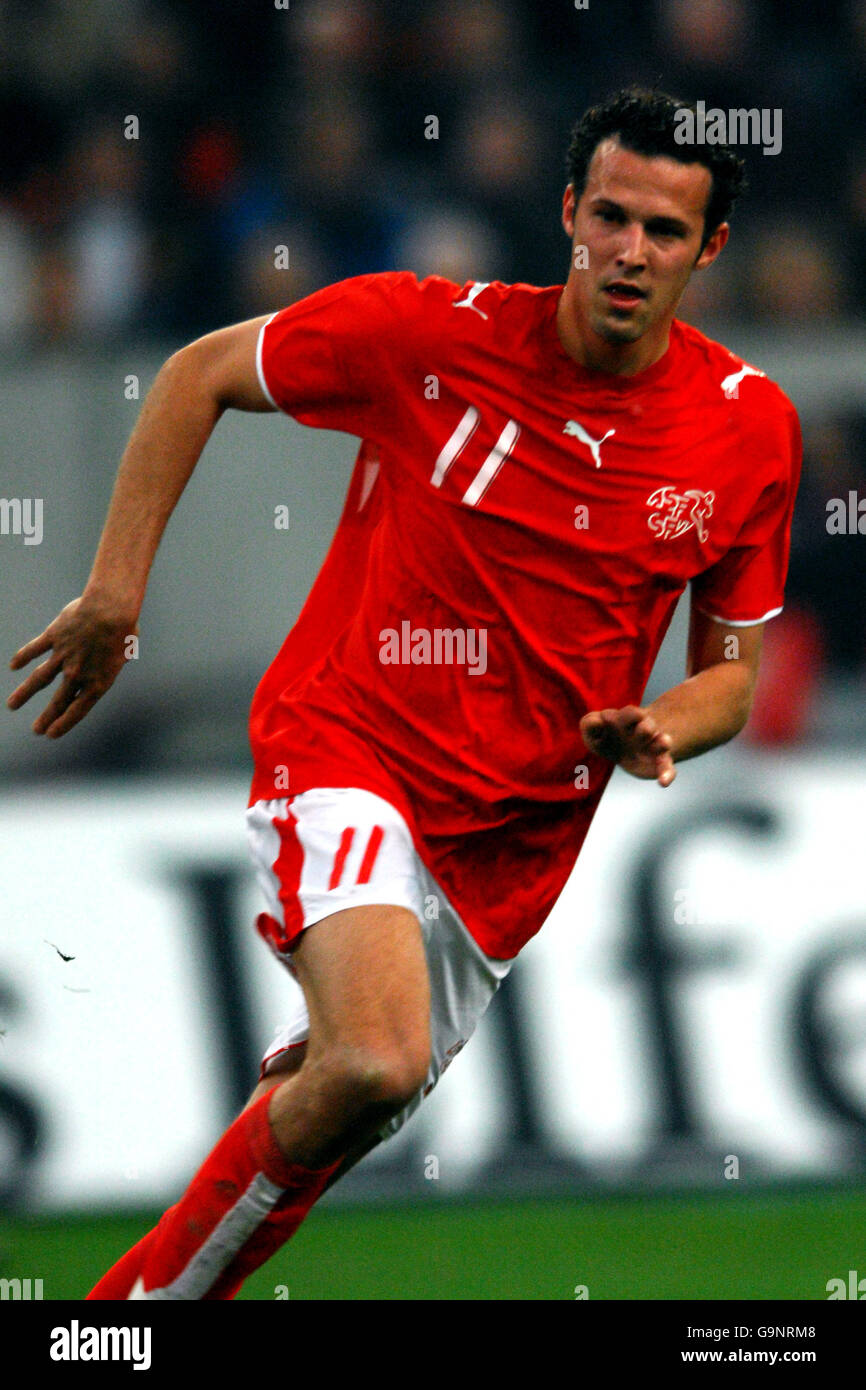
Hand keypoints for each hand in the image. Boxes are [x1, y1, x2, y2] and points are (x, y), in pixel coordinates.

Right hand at [7, 595, 137, 737]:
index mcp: (97, 682)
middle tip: (36, 730)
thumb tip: (119, 658)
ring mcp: (63, 656)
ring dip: (24, 694)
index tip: (51, 734)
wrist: (109, 610)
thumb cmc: (124, 629)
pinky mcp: (53, 637)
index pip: (78, 710)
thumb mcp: (126, 651)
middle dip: (46, 717)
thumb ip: (117, 660)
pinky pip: (34, 649)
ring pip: (38, 680)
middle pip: (58, 701)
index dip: (64, 723)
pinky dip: (23, 657)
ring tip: (12, 705)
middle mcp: (77, 674)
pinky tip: (14, 666)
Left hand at [580, 704, 675, 786]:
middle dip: (646, 728)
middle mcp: (643, 730)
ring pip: (662, 742)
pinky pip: (667, 767)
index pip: (629, 713)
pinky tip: (663, 782)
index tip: (604, 718)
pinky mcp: (660, 762)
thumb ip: (589, 724)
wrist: (630, 751)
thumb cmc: (608, 738)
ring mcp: (653, 746)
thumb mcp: (593, 732)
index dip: (621, 716)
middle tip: (644, 730)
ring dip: (662, 742)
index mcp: (628, 720)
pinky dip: (667, 774)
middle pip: (648, 726)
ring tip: (664, 742)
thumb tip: (598, 721)